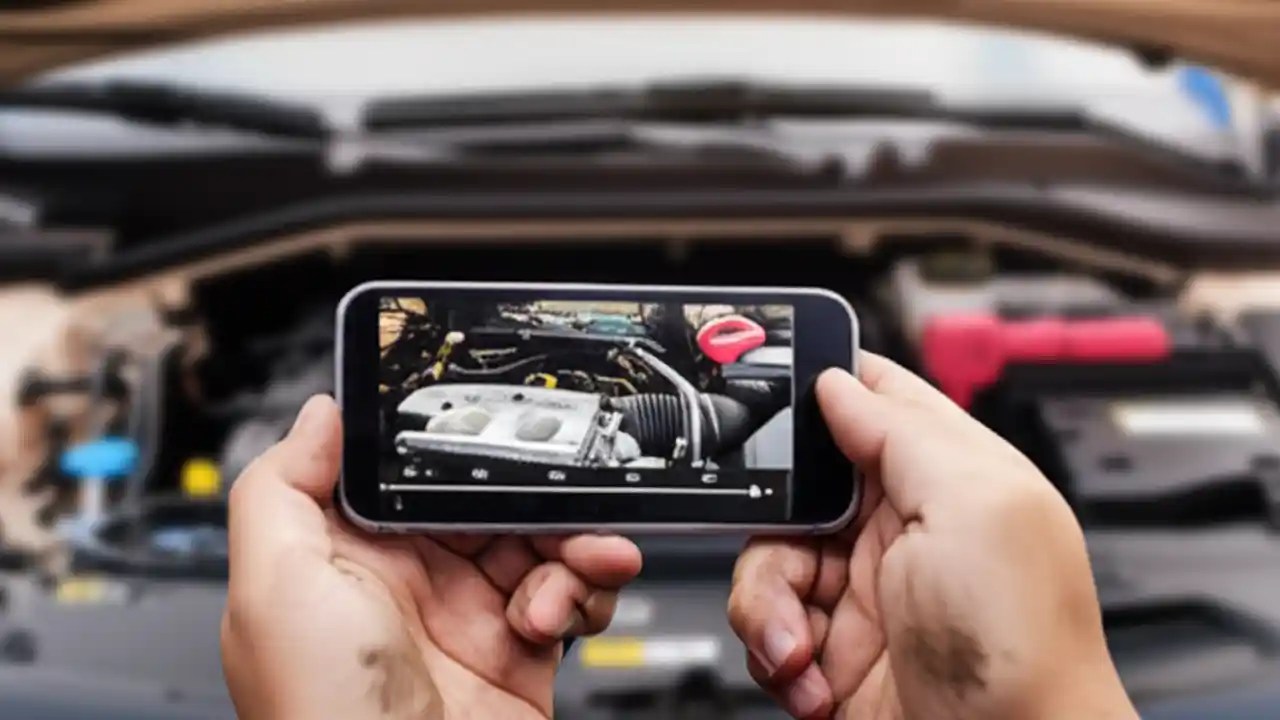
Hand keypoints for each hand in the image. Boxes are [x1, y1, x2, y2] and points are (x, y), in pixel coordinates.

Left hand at [221, 395, 641, 719]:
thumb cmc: (323, 715)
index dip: (454, 446)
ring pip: (541, 540)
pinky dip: (588, 587)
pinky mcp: (523, 652)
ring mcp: (472, 616)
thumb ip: (282, 486)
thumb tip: (319, 413)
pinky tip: (570, 604)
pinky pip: (572, 595)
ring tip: (583, 558)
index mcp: (350, 553)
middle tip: (561, 493)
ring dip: (574, 538)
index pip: (412, 473)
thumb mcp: (274, 585)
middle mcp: (413, 580)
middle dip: (533, 489)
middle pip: (489, 500)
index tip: (493, 426)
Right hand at [728, 353, 1137, 718]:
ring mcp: (865, 593)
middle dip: (771, 526)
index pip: (871, 400)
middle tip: (791, 560)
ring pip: (768, 562)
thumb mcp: (974, 508)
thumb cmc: (1019, 646)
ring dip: (768, 607)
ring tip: (801, 647)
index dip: (816, 390)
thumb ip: (903, 433)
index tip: (763, 400)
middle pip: (793, 489)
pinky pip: (766, 629)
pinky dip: (775, 657)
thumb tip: (838, 382)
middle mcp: (901, 528)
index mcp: (944, 474)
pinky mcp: (833, 653)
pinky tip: (812, 680)